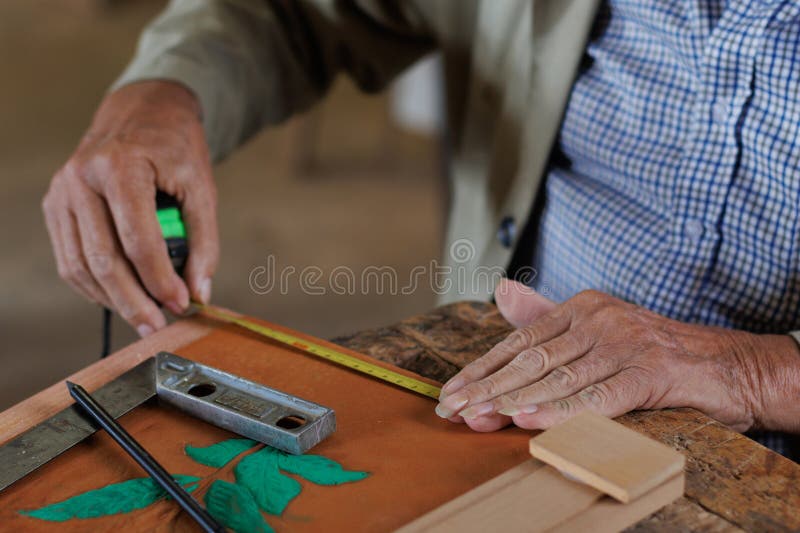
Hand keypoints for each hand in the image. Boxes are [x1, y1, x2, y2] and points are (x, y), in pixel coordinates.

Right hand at [42, 81, 218, 336]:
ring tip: (143, 316)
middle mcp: (81, 178)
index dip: (160, 280)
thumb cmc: (175, 150)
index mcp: (120, 166)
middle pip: (103, 259)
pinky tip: (120, 298)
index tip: (181, 304)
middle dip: (133, 301)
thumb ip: (204, 241)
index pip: (138, 240)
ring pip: (80, 265)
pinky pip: (69, 259)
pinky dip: (93, 286)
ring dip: (112, 300)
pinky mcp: (54, 205)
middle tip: (157, 327)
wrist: (142, 112)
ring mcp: (61, 192)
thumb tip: (199, 293)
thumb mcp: (201, 188)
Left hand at [435, 280, 778, 432]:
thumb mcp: (597, 326)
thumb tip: (500, 292)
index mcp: (581, 307)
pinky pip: (599, 396)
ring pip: (558, 377)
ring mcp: (625, 345)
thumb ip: (547, 313)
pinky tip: (531, 420)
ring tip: (480, 416)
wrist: (722, 362)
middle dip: (488, 387)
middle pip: (532, 359)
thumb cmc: (651, 349)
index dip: (482, 368)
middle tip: (453, 408)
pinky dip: (562, 410)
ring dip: (515, 400)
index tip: (451, 391)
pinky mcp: (650, 373)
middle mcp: (598, 320)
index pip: (520, 341)